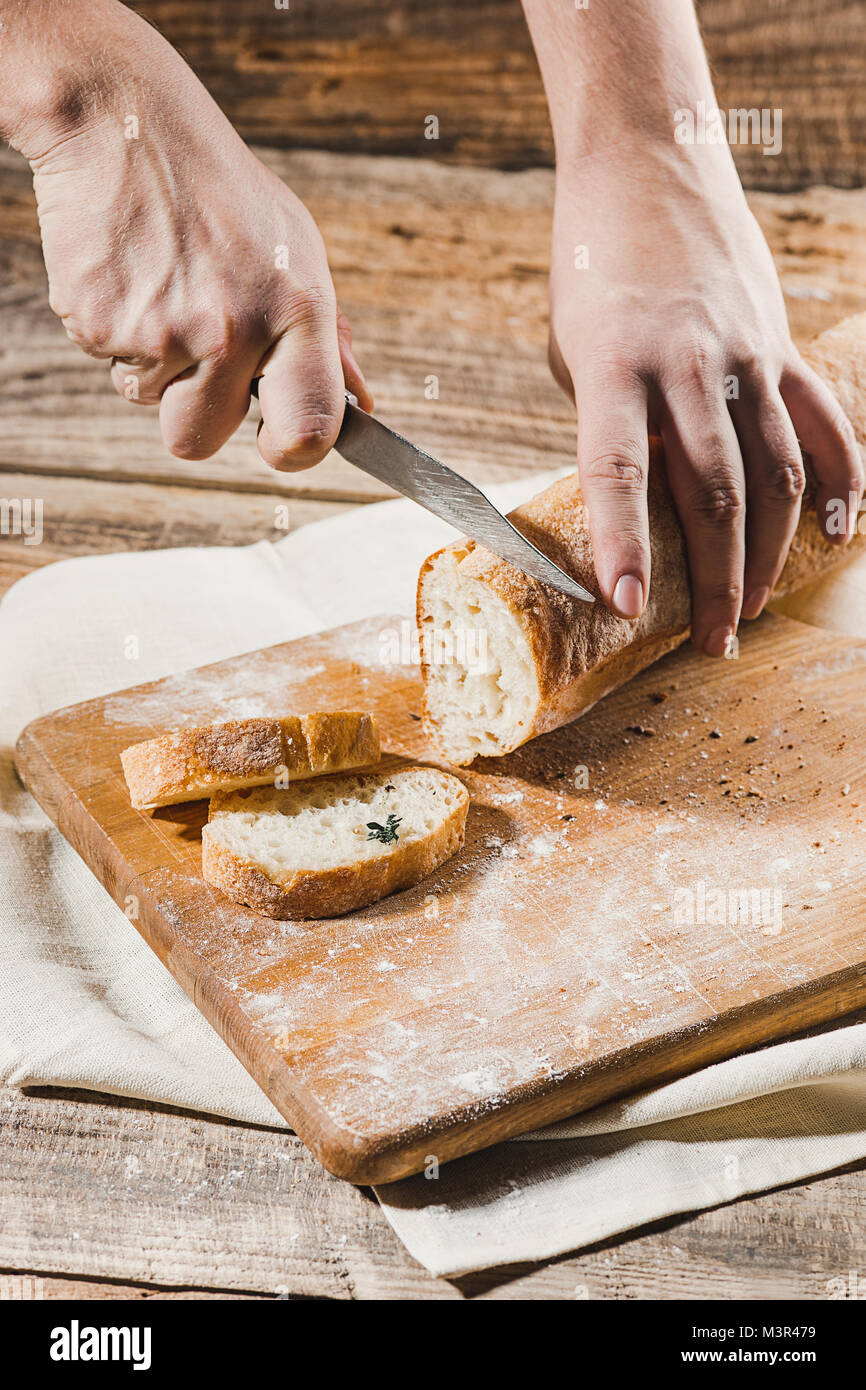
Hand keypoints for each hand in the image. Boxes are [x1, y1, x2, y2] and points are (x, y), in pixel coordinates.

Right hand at [15, 1, 369, 468]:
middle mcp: (235, 328)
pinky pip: (105, 361)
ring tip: (161, 284)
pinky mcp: (102, 320)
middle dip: (191, 412)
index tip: (276, 443)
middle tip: (193, 349)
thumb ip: (329, 337)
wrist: (124, 118)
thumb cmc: (220, 190)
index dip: (290, 451)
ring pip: (146, 401)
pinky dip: (112, 327)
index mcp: (298, 312)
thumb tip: (361, 407)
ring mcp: (165, 329)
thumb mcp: (297, 249)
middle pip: (198, 441)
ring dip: (150, 362)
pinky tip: (128, 270)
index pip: (309, 430)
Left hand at [549, 141, 863, 653]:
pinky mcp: (778, 344)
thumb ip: (608, 426)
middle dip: (713, 579)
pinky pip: (821, 421)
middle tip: (710, 642)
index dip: (624, 544)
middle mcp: (686, 363)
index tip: (628, 608)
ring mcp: (744, 353)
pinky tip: (836, 535)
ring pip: (773, 471)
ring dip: (769, 553)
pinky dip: (839, 481)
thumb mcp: (573, 351)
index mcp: (614, 366)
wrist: (648, 165)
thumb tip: (640, 500)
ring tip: (753, 608)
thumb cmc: (593, 267)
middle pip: (712, 490)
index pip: (618, 470)